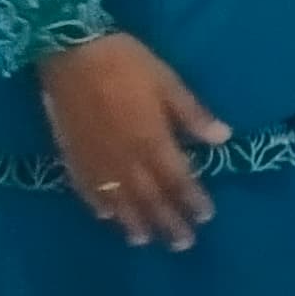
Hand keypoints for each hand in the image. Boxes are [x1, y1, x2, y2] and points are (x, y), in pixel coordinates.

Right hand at [38, 31, 228, 249]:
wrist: (71, 52)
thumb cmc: (126, 63)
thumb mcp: (168, 82)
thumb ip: (193, 114)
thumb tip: (223, 138)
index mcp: (153, 141)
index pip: (178, 180)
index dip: (192, 200)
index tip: (206, 217)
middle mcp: (126, 159)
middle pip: (150, 198)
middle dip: (168, 221)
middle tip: (182, 243)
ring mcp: (97, 160)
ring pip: (118, 200)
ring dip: (133, 222)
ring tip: (145, 239)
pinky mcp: (72, 155)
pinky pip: (86, 189)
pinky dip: (98, 205)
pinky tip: (105, 216)